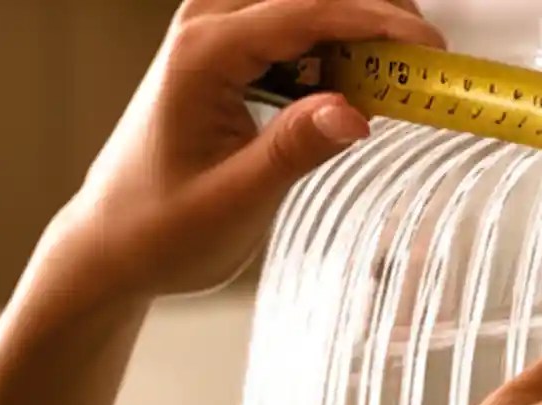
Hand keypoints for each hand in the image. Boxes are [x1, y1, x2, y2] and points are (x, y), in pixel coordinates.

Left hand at [42, 0, 443, 302]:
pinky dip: (334, 46)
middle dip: (370, 10)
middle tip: (426, 50)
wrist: (113, 244)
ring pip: (300, 5)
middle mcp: (205, 29)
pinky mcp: (227, 56)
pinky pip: (292, 31)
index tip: (428, 46)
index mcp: (201, 54)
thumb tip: (356, 113)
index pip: (303, 13)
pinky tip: (362, 80)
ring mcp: (214, 37)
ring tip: (403, 66)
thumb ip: (294, 150)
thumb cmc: (160, 228)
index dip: (374, 22)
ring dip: (354, 26)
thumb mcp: (235, 199)